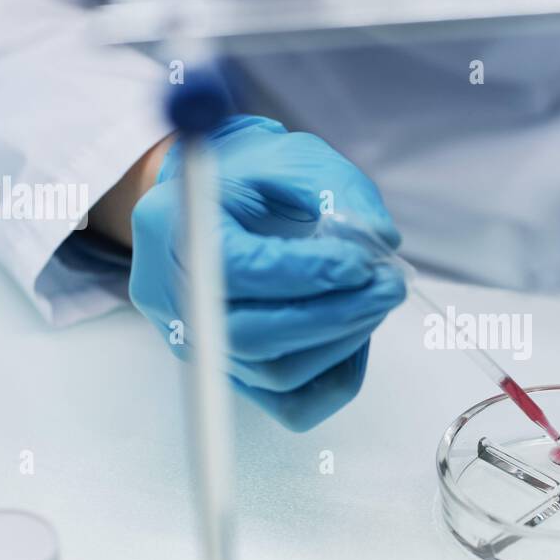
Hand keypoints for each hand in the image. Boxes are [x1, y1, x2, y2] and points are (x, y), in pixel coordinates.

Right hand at [129, 116, 406, 430]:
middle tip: (388, 284)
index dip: (307, 272)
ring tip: (378, 299)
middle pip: (252, 336)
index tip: (363, 260)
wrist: (219, 201)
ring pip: (277, 374)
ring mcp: (197, 344)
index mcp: (171, 228)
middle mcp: (171, 297)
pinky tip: (357, 333)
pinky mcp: (230, 372)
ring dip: (343, 342)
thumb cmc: (253, 176)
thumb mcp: (293, 157)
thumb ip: (336, 190)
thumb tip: (379, 242)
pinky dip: (335, 376)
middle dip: (335, 315)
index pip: (235, 269)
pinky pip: (289, 403)